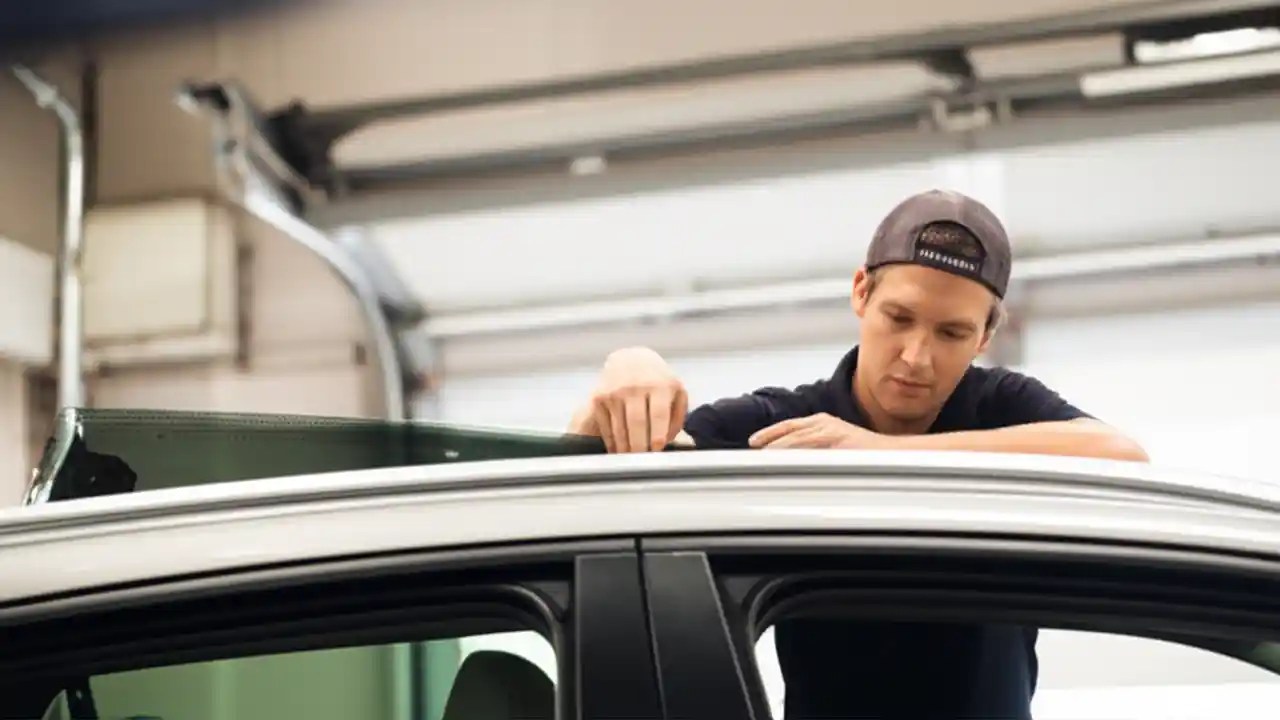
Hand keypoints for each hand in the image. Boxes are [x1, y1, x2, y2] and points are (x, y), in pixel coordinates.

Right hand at [571, 347, 688, 452]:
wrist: (630, 360)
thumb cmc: (658, 382)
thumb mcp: (676, 392)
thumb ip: (677, 417)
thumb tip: (667, 444)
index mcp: (659, 385)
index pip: (658, 413)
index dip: (657, 434)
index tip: (657, 450)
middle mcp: (635, 387)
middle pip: (637, 423)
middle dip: (640, 447)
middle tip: (643, 463)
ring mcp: (615, 392)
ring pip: (620, 428)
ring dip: (626, 449)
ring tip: (632, 460)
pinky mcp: (599, 397)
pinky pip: (606, 427)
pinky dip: (613, 443)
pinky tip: (619, 451)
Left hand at [749, 413, 889, 449]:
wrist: (894, 456)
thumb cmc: (869, 457)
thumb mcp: (837, 451)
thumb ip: (818, 454)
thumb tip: (796, 465)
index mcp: (824, 423)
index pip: (790, 426)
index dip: (770, 433)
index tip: (755, 442)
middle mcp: (825, 423)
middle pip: (788, 429)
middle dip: (768, 439)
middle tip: (752, 449)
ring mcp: (831, 431)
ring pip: (795, 437)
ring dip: (776, 447)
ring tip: (760, 457)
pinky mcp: (837, 440)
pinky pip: (809, 446)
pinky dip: (793, 452)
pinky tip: (782, 460)